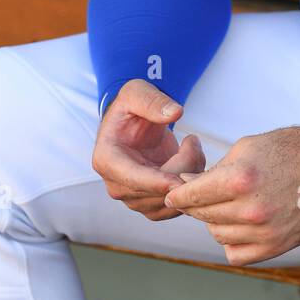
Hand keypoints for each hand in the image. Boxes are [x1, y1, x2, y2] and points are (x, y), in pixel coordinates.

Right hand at [92, 79, 205, 220]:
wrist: (134, 125)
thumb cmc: (131, 107)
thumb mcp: (137, 92)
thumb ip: (152, 101)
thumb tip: (175, 113)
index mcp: (106, 160)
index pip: (132, 179)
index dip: (158, 182)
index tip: (181, 180)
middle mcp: (117, 185)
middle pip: (156, 191)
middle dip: (183, 168)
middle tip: (193, 141)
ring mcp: (134, 199)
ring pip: (169, 201)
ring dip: (190, 176)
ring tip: (192, 147)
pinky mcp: (151, 205)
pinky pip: (176, 207)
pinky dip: (190, 188)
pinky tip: (192, 163)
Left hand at [161, 124, 299, 265]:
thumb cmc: (295, 149)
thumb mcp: (248, 146)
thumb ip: (216, 169)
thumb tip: (189, 185)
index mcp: (240, 179)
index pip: (190, 195)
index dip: (178, 194)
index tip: (174, 195)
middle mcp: (251, 209)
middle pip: (201, 215)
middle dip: (196, 204)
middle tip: (202, 195)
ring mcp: (265, 231)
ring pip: (217, 235)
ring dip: (216, 222)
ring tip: (229, 206)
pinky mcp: (278, 246)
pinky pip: (237, 254)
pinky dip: (232, 242)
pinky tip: (240, 226)